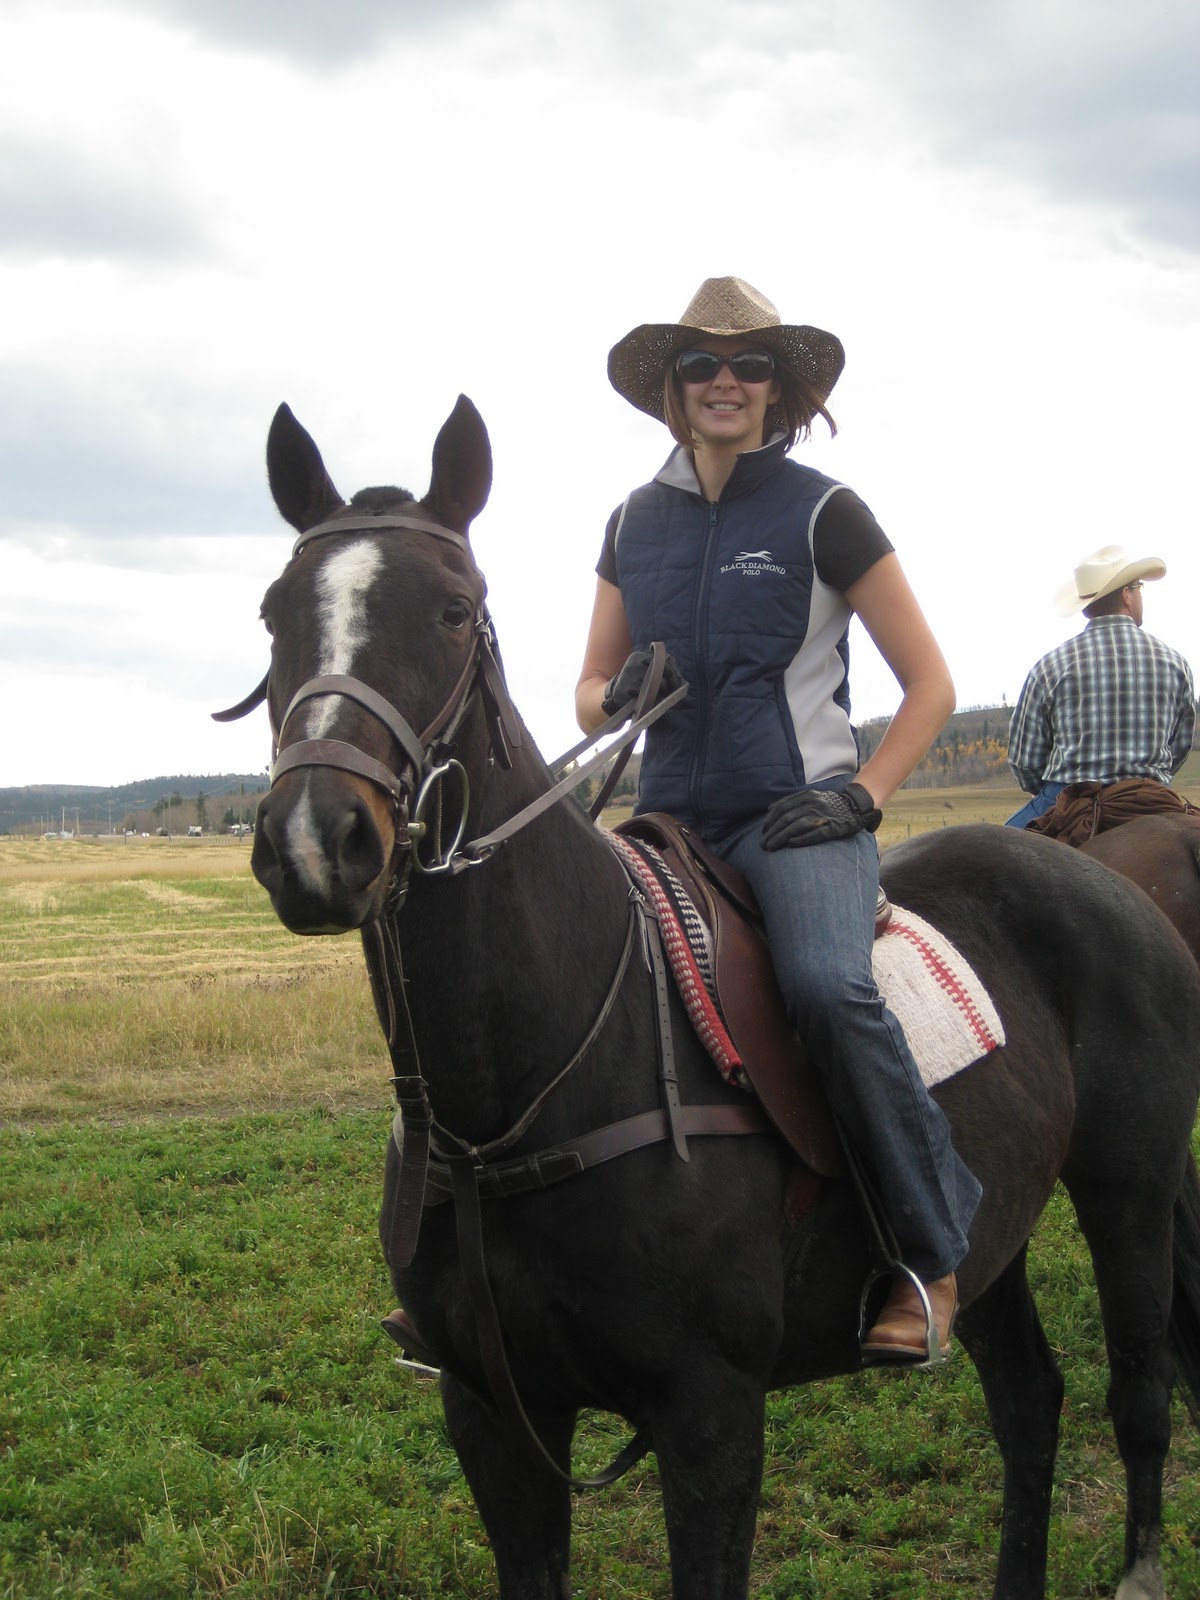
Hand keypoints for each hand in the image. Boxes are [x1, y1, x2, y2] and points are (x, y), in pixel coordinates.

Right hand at [601, 648, 684, 716]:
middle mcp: (633, 662)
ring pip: (655, 684)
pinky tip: (649, 700)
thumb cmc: (637, 682)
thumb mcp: (646, 670)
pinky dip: (651, 699)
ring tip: (659, 696)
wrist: (615, 694)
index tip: (677, 681)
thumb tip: (680, 679)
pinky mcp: (626, 688)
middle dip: (669, 682)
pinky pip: (646, 695)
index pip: (663, 659)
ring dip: (660, 692)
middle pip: (660, 671)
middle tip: (671, 690)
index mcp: (640, 655)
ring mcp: (629, 675)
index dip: (672, 671)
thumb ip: (661, 669)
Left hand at [761, 782, 881, 849]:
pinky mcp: (833, 828)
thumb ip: (793, 802)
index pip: (783, 807)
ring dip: (781, 837)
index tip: (763, 830)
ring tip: (771, 847)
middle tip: (762, 844)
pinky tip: (790, 845)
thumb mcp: (812, 796)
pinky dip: (801, 839)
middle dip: (772, 832)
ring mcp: (824, 816)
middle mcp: (814, 804)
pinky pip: (815, 834)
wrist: (856, 805)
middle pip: (787, 818)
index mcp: (808, 796)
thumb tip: (770, 810)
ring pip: (797, 826)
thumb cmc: (829, 804)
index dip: (771, 820)